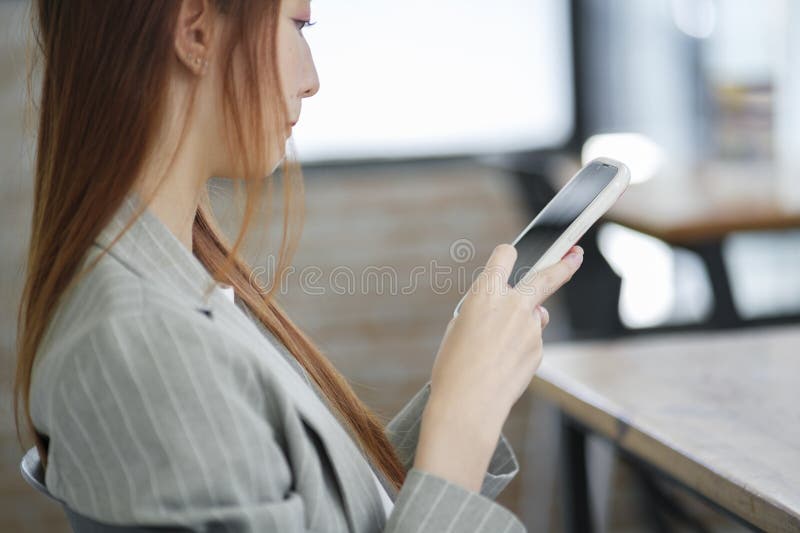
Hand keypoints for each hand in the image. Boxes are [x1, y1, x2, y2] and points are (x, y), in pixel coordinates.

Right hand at [413, 243, 582, 491]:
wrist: (468, 404)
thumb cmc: (455, 367)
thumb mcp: (459, 328)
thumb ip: (490, 311)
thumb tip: (524, 310)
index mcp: (485, 293)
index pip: (504, 256)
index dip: (506, 255)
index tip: (512, 253)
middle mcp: (512, 304)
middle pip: (547, 276)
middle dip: (565, 264)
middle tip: (577, 254)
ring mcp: (530, 327)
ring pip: (534, 317)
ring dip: (522, 326)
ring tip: (495, 351)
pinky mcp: (539, 349)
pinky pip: (531, 342)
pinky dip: (520, 350)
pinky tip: (501, 366)